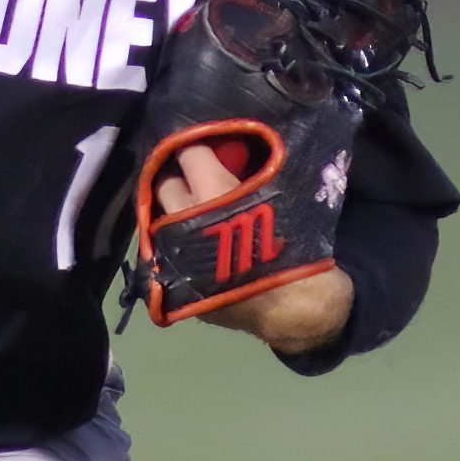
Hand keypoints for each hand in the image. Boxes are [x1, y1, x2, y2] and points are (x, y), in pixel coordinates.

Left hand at [155, 144, 355, 354]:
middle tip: (200, 183)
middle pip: (166, 185)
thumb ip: (248, 176)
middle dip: (181, 179)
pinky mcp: (173, 284)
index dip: (198, 149)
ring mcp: (173, 254)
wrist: (299, 312)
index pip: (189, 154)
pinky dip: (176, 246)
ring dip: (176, 214)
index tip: (206, 150)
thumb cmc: (299, 249)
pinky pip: (165, 253)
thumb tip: (230, 156)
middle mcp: (183, 220)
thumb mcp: (283, 199)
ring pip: (160, 220)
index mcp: (213, 194)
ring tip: (196, 216)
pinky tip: (194, 248)